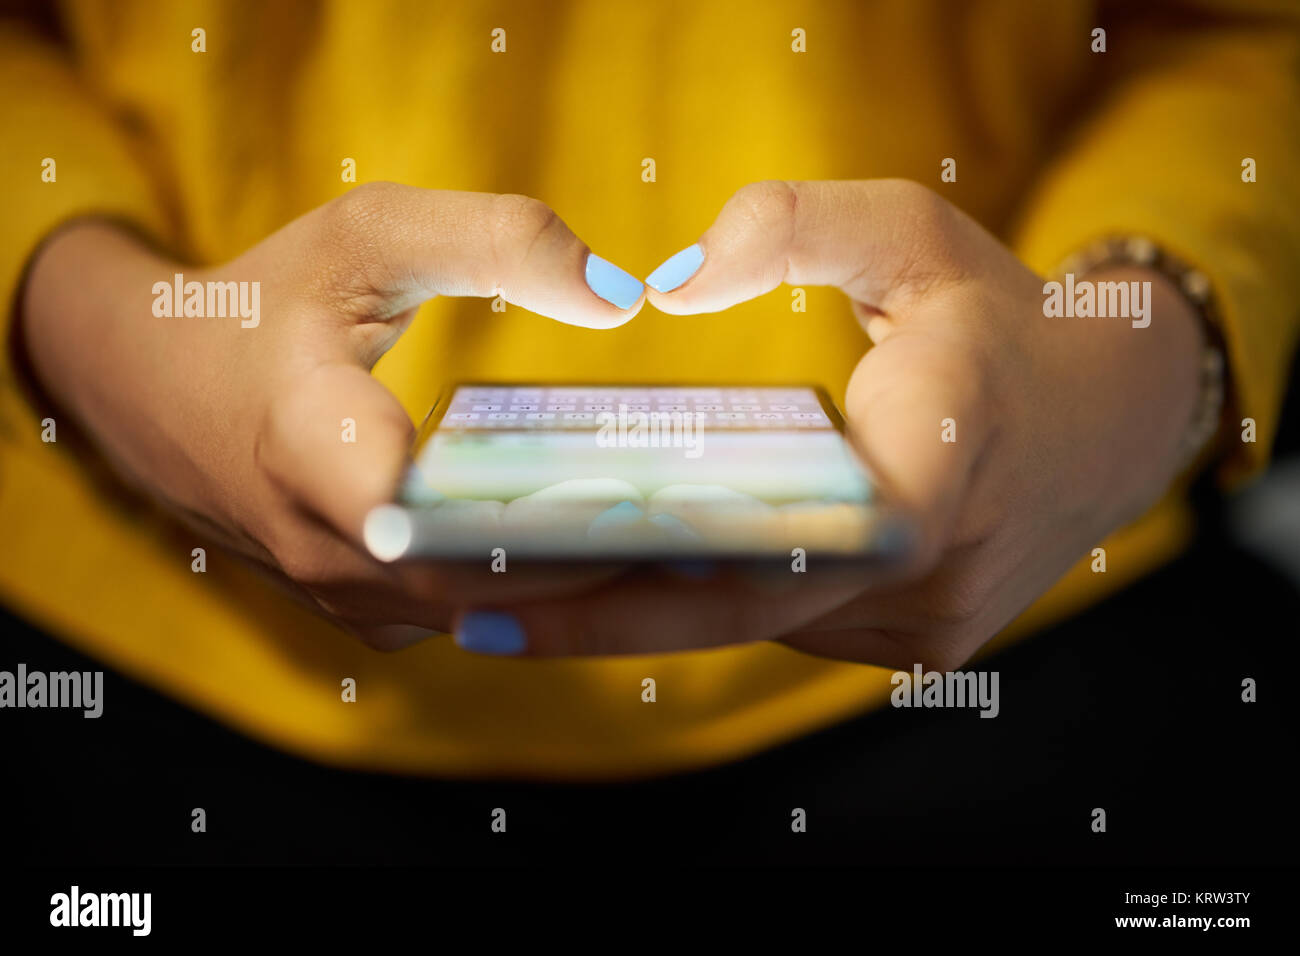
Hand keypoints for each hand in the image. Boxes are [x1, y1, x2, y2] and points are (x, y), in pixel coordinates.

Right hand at [19, 183, 644, 646]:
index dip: (556, 525)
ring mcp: (344, 595)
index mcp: (311, 446)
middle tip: (728, 533)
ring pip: (489, 616)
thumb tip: (624, 295)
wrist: (152, 387)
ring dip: (587, 589)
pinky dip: (543, 594)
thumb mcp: (369, 235)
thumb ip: (495, 241)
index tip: (659, 505)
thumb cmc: (265, 300)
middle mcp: (326, 550)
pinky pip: (470, 618)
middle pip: (491, 587)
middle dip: (609, 566)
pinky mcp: (364, 611)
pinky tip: (619, 554)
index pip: (444, 523)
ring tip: (698, 549)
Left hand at [459, 180, 1205, 666]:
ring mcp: (926, 626)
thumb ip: (796, 226)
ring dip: (647, 612)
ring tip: (516, 595)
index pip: (777, 542)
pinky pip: (790, 627)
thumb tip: (669, 281)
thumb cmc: (1001, 317)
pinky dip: (711, 606)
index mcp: (935, 463)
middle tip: (467, 608)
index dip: (642, 574)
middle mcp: (930, 573)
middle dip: (600, 613)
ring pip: (759, 627)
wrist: (1114, 419)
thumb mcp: (914, 232)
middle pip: (738, 609)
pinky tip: (625, 582)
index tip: (519, 583)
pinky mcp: (917, 645)